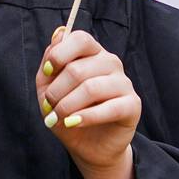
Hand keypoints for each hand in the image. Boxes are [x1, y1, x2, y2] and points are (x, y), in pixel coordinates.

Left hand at [35, 25, 140, 172]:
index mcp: (92, 52)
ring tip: (59, 117)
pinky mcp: (132, 105)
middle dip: (56, 91)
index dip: (59, 54)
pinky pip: (110, 107)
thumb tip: (58, 33)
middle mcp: (110, 62)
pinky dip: (86, 117)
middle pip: (78, 69)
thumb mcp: (48, 87)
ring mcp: (124, 82)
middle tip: (50, 106)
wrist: (87, 146)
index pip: (80, 39)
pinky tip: (73, 123)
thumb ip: (50, 61)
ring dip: (67, 106)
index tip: (47, 73)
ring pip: (91, 88)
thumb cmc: (67, 111)